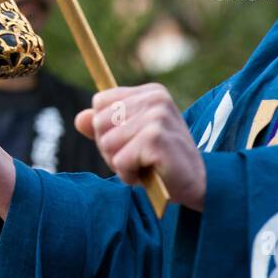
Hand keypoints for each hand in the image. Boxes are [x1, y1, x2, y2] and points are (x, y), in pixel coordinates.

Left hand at [75, 83, 205, 210]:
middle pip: (99, 123)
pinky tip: (150, 174)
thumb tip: (79, 118)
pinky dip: (129, 175)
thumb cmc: (160, 162)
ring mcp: (157, 117)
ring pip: (107, 143)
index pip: (99, 104)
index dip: (107, 129)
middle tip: (138, 157)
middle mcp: (155, 99)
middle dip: (111, 148)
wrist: (198, 185)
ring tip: (145, 165)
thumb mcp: (129, 140)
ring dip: (121, 164)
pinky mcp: (156, 139)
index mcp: (149, 92)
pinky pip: (120, 161)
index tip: (131, 141)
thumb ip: (104, 127)